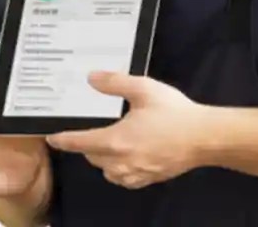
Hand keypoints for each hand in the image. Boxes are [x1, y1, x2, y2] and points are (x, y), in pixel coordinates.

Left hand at [46, 71, 208, 189]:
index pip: (80, 142)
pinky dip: (119, 170)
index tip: (51, 138)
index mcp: (116, 140)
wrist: (206, 137)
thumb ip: (115, 83)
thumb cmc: (174, 113)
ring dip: (102, 159)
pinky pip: (125, 179)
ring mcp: (136, 173)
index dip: (63, 140)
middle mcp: (122, 161)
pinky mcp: (150, 178)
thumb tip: (91, 78)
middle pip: (92, 157)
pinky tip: (126, 158)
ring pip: (107, 171)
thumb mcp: (143, 89)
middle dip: (85, 146)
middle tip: (88, 131)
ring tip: (107, 144)